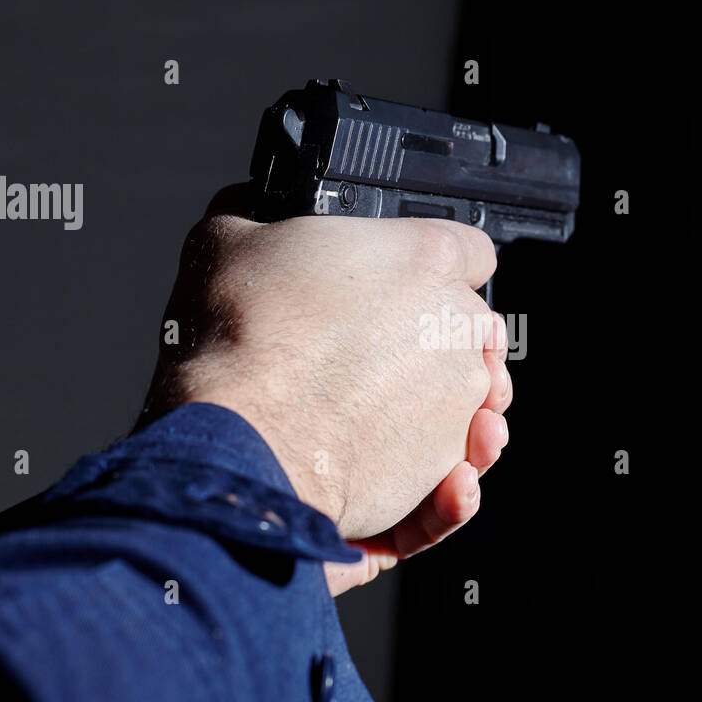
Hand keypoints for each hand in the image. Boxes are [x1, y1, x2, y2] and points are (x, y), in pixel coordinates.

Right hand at [141, 186, 510, 591]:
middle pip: (472, 330)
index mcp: (423, 257)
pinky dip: (445, 486)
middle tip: (386, 358)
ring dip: (449, 413)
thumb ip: (254, 221)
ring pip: (473, 404)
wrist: (240, 440)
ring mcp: (459, 400)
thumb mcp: (227, 242)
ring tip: (403, 420)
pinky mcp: (444, 464)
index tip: (407, 284)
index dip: (433, 266)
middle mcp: (457, 327)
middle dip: (439, 343)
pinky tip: (425, 480)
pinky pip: (458, 475)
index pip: (466, 250)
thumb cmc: (241, 343)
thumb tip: (246, 215)